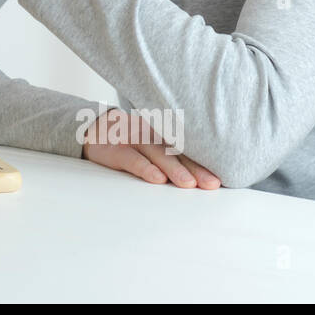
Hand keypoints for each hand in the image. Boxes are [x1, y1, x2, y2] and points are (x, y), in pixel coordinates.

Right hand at [81, 108, 220, 188]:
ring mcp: (134, 140)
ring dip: (175, 170)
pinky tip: (157, 179)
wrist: (93, 129)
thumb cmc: (130, 143)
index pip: (188, 151)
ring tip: (189, 185)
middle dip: (196, 169)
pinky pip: (133, 159)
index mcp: (164, 137)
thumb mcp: (152, 146)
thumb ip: (172, 156)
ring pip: (158, 155)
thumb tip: (200, 180)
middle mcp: (153, 136)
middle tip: (212, 184)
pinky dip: (145, 168)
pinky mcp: (116, 149)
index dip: (204, 164)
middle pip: (178, 154)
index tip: (221, 180)